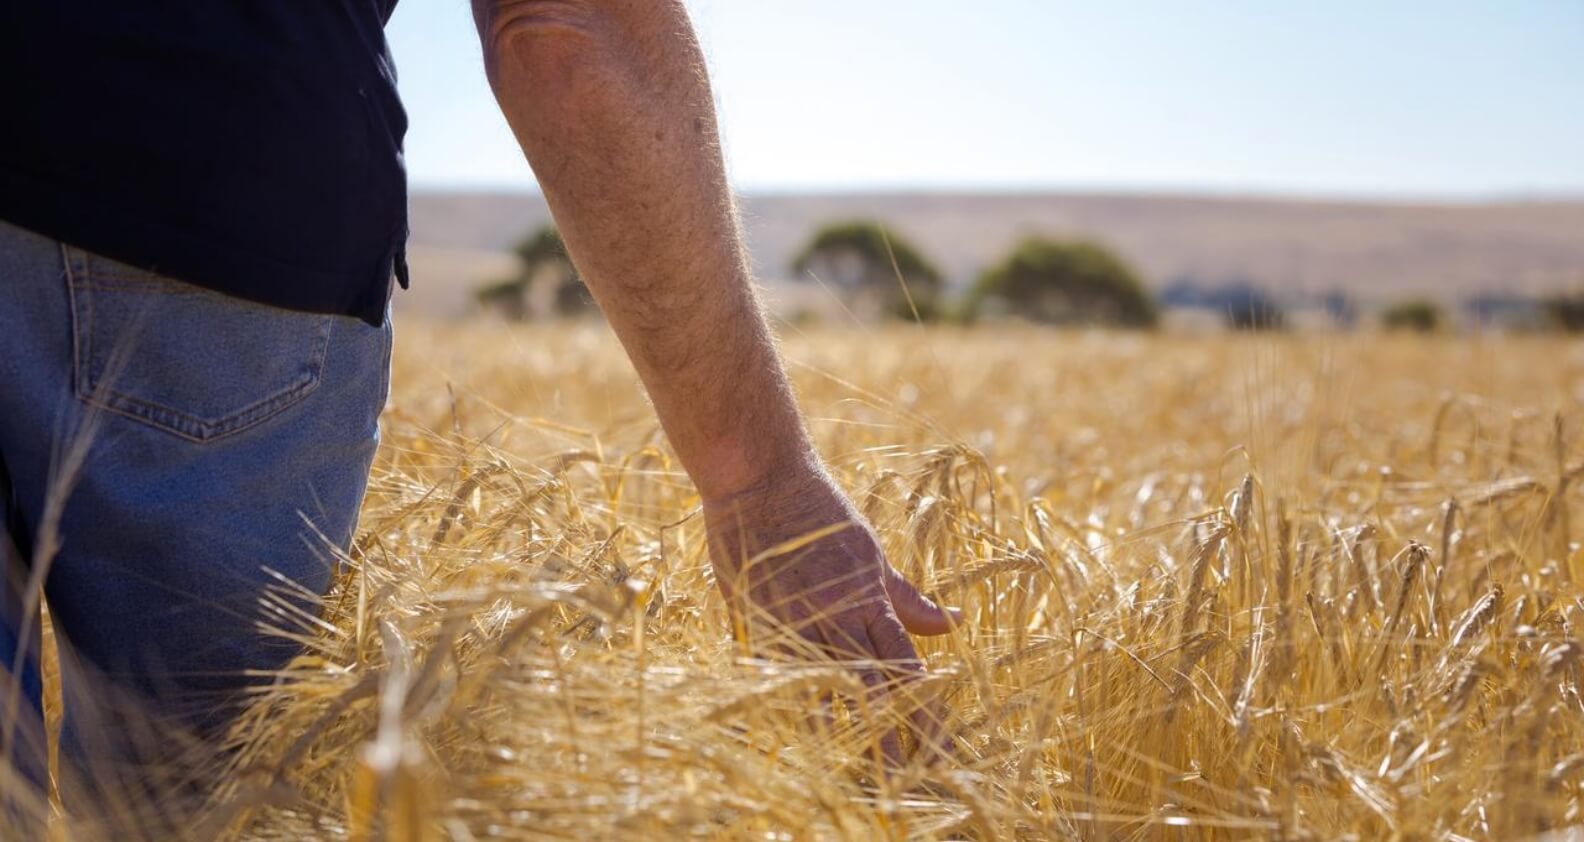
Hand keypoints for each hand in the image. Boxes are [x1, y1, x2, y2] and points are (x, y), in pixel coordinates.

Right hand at [701, 466, 957, 764]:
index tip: (942, 749)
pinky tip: (803, 743)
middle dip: (890, 736)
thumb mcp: (872, 555)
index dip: (926, 709)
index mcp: (868, 600)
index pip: (906, 666)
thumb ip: (907, 598)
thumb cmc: (820, 514)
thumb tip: (954, 624)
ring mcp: (793, 623)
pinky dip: (791, 709)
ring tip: (860, 776)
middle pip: (871, 689)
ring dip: (843, 735)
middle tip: (908, 780)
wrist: (761, 481)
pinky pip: (775, 677)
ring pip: (824, 691)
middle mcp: (835, 618)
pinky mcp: (755, 624)